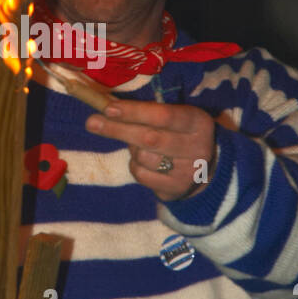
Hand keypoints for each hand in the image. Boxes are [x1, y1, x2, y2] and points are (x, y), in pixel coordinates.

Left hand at [85, 99, 216, 202]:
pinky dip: (135, 166)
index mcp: (197, 122)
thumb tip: (105, 109)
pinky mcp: (176, 189)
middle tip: (92, 122)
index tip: (109, 109)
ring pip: (143, 157)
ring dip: (132, 149)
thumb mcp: (173, 117)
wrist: (205, 169)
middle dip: (118, 129)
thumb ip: (145, 112)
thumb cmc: (179, 134)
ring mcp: (188, 172)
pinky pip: (142, 176)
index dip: (134, 112)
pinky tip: (142, 161)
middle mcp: (198, 147)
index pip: (163, 116)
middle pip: (149, 138)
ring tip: (136, 144)